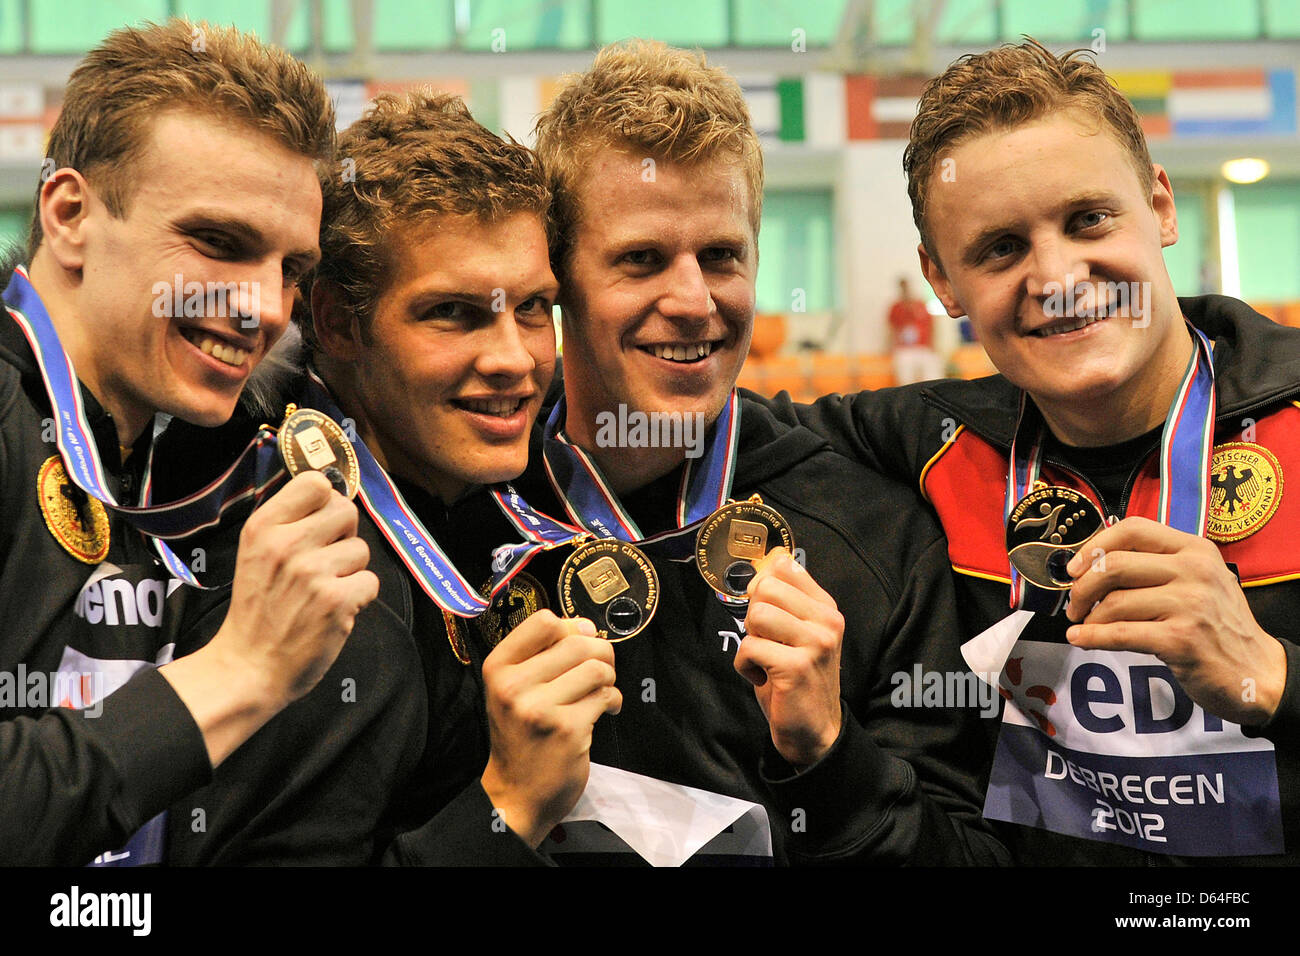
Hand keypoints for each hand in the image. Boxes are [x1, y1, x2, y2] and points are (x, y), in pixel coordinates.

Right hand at [161, 471, 378, 764]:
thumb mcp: (256, 553)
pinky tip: (334, 611)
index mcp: (262, 527)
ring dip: (349, 571)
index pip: (315, 483)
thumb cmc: (258, 610)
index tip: (319, 525)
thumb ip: (289, 521)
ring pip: (361, 550)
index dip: (327, 502)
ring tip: (321, 592)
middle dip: (342, 537)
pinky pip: (371, 582)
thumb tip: (333, 491)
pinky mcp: (337, 601)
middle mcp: (286, 544)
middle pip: (347, 512)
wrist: (248, 667)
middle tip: (322, 563)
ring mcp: (312, 573)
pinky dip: (359, 599)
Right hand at [479, 610, 620, 847]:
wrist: (516, 794)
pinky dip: (613, 701)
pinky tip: (604, 711)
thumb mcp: (514, 690)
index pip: (543, 621)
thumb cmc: (520, 736)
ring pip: (597, 668)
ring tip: (601, 691)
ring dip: (609, 678)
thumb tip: (585, 626)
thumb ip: (540, 656)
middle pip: (578, 642)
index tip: (580, 643)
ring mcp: (540, 709)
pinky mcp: (568, 730)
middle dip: (601, 652)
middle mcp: (514, 685)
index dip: (571, 628)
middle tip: (601, 671)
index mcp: (498, 668)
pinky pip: (606, 697)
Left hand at [737, 548, 843, 767]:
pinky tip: (762, 678)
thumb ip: (784, 600)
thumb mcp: (796, 634)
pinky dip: (745, 666)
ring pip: (757, 615)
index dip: (761, 587)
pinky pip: (749, 647)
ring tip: (765, 660)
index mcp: (826, 608)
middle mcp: (827, 621)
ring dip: (750, 641)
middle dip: (753, 617)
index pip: (785, 567)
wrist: (814, 732)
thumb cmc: (797, 680)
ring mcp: (816, 643)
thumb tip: (766, 561)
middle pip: (765, 588)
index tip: (767, 616)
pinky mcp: (797, 666)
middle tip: (767, 643)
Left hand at [1064, 516, 1285, 725]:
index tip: (1075, 568)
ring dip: (1089, 617)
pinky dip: (1092, 638)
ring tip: (1085, 626)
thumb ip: (1156, 566)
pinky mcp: (1181, 639)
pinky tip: (1080, 639)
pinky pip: (1120, 634)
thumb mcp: (1198, 581)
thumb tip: (1093, 563)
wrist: (1258, 671)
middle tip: (1075, 604)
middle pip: (1114, 565)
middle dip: (1083, 587)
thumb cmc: (1217, 625)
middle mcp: (1195, 571)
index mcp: (1195, 549)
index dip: (1094, 546)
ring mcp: (1190, 604)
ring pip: (1114, 602)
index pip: (1132, 528)